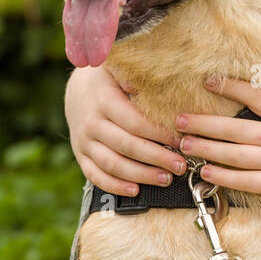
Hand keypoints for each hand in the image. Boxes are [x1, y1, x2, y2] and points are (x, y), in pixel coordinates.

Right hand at [64, 64, 187, 196]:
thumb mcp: (121, 69)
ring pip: (112, 164)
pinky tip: (135, 190)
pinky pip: (95, 175)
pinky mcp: (80, 155)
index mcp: (104, 100)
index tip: (181, 140)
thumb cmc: (111, 79)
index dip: (160, 134)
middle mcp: (92, 123)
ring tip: (166, 179)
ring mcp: (84, 141)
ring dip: (141, 175)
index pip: (136, 122)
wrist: (78, 90)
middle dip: (157, 158)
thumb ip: (136, 76)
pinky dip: (114, 186)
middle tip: (180, 165)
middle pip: (127, 146)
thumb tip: (153, 83)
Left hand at [175, 63, 260, 215]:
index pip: (257, 97)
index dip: (231, 87)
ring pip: (238, 156)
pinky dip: (226, 178)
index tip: (209, 81)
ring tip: (185, 145)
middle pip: (237, 129)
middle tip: (180, 119)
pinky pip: (249, 182)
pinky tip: (207, 173)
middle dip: (206, 123)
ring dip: (208, 150)